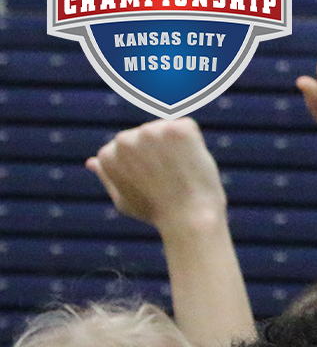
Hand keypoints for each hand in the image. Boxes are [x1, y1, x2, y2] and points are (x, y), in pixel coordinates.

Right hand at [86, 118, 225, 232]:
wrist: (189, 218)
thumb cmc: (159, 213)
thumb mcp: (125, 200)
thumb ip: (108, 178)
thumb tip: (91, 161)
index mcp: (107, 154)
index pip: (132, 148)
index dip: (149, 166)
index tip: (154, 184)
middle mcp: (124, 139)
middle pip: (149, 136)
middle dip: (162, 153)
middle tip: (170, 180)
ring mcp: (150, 131)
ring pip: (167, 131)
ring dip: (178, 147)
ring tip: (182, 173)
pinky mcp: (177, 128)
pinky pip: (188, 128)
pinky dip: (195, 143)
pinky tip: (192, 164)